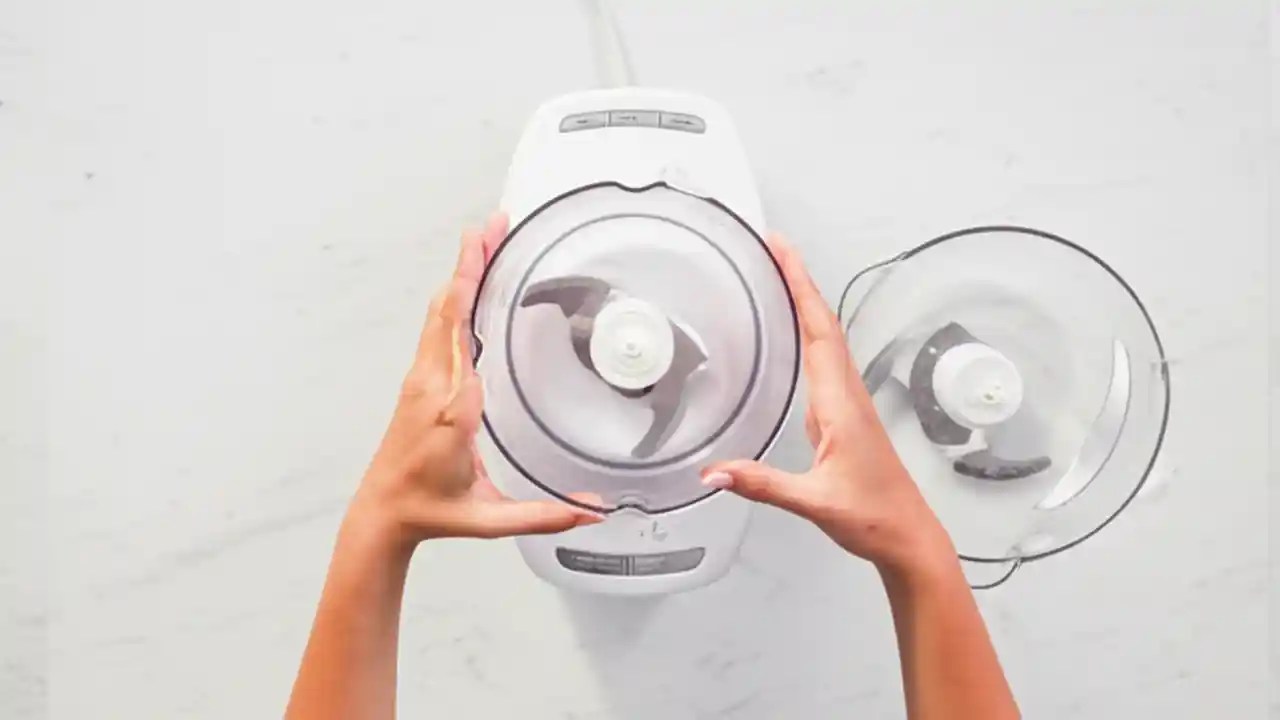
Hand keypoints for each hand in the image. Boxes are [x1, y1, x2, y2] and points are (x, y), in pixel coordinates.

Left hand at [352, 213, 602, 549]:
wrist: (381, 513)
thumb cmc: (430, 512)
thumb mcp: (490, 518)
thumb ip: (544, 514)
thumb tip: (594, 512)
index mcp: (452, 409)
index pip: (462, 336)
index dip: (472, 289)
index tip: (491, 252)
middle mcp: (432, 385)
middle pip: (448, 309)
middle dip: (470, 262)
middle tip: (493, 223)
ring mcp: (421, 379)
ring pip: (438, 312)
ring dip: (460, 271)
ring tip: (483, 236)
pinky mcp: (420, 381)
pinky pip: (435, 327)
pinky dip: (453, 295)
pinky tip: (467, 280)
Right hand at [701, 235, 953, 575]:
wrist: (909, 536)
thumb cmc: (875, 517)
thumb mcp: (814, 502)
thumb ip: (761, 484)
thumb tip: (715, 472)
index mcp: (841, 404)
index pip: (818, 329)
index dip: (799, 286)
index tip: (781, 250)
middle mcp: (846, 396)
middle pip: (822, 323)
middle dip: (798, 280)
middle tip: (773, 247)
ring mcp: (846, 404)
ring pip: (826, 339)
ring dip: (805, 303)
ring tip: (779, 277)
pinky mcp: (843, 417)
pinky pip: (824, 362)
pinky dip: (808, 335)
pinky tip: (794, 338)